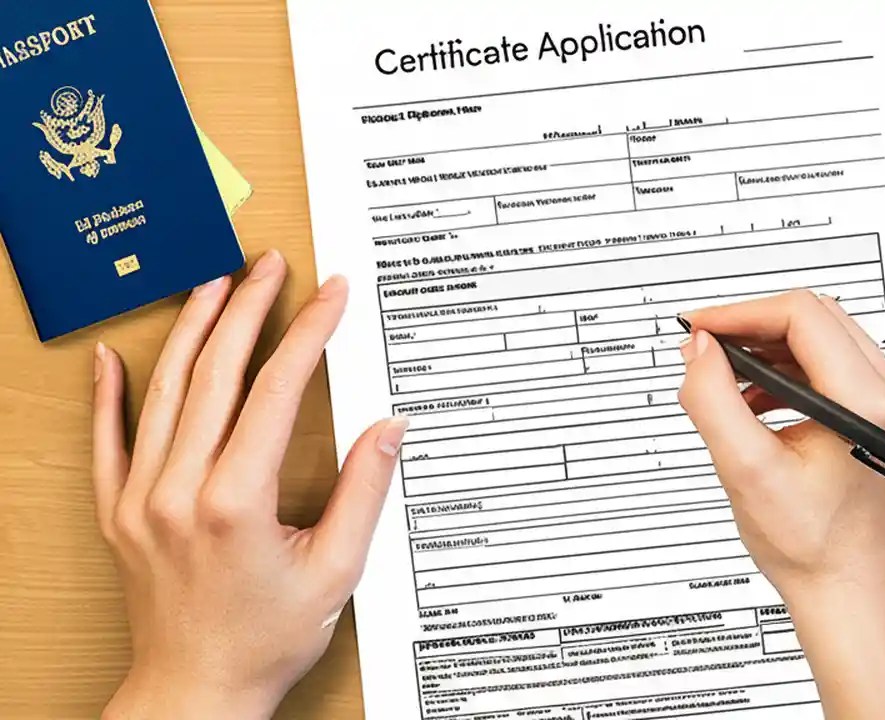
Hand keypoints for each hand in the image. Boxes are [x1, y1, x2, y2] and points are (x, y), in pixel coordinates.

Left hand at [92, 251, 406, 719]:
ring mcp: (141, 499)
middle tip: (270, 266)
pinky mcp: (118, 513)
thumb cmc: (266, 638)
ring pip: (164, 392)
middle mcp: (179, 490)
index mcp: (236, 500)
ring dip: (191, 331)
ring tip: (214, 284)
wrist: (196, 690)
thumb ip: (364, 492)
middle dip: (247, 309)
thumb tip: (390, 426)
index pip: (276, 389)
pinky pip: (106, 441)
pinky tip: (110, 356)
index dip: (308, 332)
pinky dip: (106, 395)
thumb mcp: (335, 571)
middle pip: (216, 373)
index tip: (332, 295)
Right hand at [677, 290, 884, 717]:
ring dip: (769, 350)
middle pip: (816, 319)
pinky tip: (755, 399)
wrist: (849, 590)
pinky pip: (835, 365)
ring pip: (825, 338)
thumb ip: (713, 400)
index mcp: (869, 405)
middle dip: (753, 327)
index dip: (741, 315)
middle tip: (705, 349)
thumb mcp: (745, 471)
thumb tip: (699, 349)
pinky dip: (790, 371)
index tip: (700, 328)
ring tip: (726, 380)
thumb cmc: (812, 548)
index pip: (801, 317)